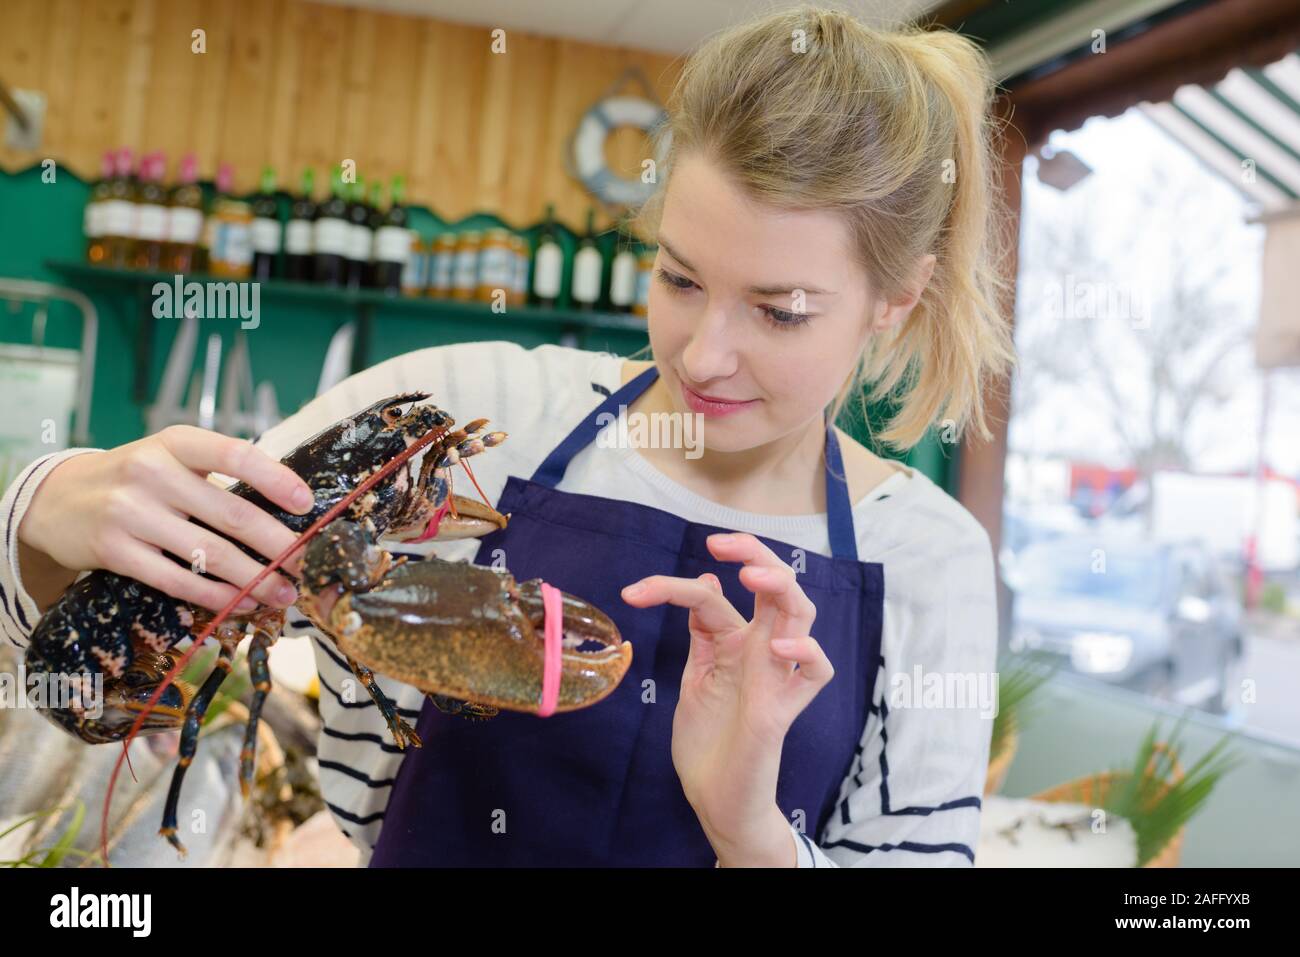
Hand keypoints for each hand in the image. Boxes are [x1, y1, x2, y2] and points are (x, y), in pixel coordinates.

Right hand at [17, 426, 314, 613]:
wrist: (55, 500)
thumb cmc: (133, 478)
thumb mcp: (170, 457)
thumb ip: (218, 476)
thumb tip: (287, 509)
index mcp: (175, 443)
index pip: (235, 455)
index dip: (275, 479)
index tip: (307, 504)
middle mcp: (152, 472)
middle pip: (233, 514)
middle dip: (278, 545)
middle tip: (307, 563)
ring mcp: (131, 512)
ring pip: (211, 554)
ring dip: (256, 579)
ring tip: (285, 593)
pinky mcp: (115, 551)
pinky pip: (178, 580)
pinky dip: (217, 596)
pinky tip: (243, 603)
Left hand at [621, 532, 834, 862]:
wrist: (715, 800)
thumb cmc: (708, 741)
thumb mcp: (698, 675)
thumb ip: (704, 634)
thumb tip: (709, 582)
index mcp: (737, 641)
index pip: (715, 595)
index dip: (672, 586)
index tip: (634, 592)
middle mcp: (762, 650)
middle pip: (776, 584)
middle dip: (754, 552)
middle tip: (719, 544)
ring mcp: (776, 675)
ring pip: (801, 613)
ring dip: (781, 586)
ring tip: (751, 576)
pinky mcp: (783, 709)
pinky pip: (817, 673)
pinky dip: (805, 654)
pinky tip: (778, 649)